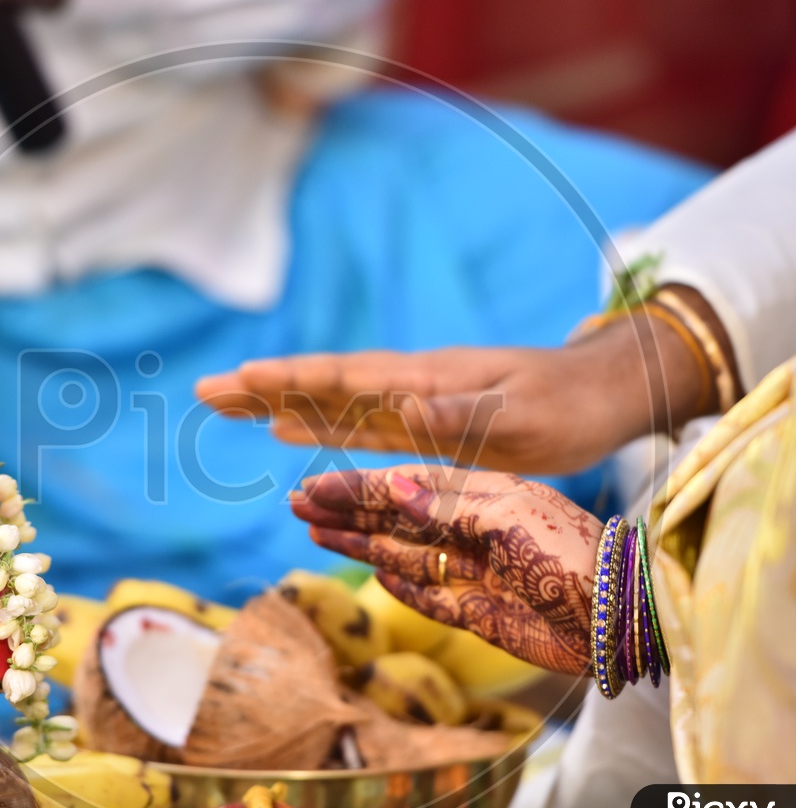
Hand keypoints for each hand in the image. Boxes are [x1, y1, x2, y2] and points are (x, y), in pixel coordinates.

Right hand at [196, 288, 734, 475]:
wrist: (604, 394)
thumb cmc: (570, 407)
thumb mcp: (524, 418)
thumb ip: (462, 417)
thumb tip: (400, 412)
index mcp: (426, 380)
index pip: (345, 378)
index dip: (290, 381)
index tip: (237, 380)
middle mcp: (409, 387)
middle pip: (322, 385)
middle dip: (263, 388)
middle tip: (203, 392)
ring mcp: (413, 403)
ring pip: (331, 403)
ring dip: (277, 404)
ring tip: (224, 407)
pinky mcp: (424, 424)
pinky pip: (357, 426)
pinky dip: (316, 425)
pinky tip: (285, 430)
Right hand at [291, 467, 601, 675]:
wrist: (620, 618)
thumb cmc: (572, 555)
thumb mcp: (510, 517)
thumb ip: (449, 506)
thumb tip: (392, 487)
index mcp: (480, 495)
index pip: (404, 487)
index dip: (357, 487)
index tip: (312, 485)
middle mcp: (471, 530)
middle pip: (394, 519)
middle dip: (347, 511)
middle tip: (297, 504)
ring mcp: (474, 572)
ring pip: (403, 555)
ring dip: (360, 543)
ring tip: (315, 532)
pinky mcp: (480, 614)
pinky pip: (428, 597)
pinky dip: (401, 586)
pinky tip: (374, 573)